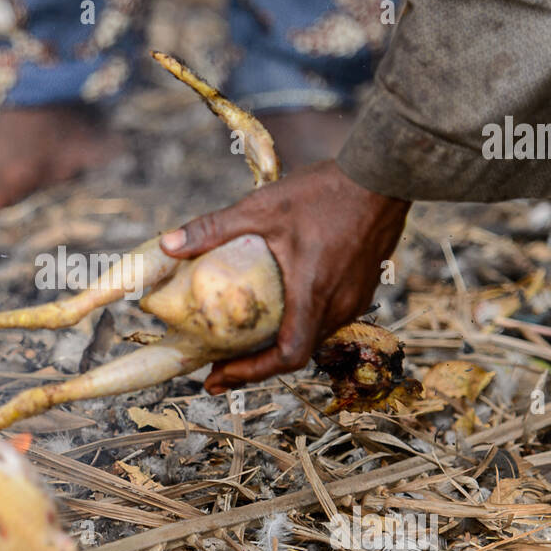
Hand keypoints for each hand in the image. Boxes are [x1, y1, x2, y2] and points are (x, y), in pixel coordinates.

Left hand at [160, 159, 409, 392]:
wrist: (383, 173)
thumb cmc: (324, 190)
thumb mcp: (261, 208)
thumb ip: (213, 228)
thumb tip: (167, 245)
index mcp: (313, 293)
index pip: (288, 356)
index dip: (252, 373)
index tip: (220, 376)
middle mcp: (338, 305)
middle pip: (296, 354)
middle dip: (255, 366)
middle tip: (219, 366)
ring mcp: (355, 299)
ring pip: (312, 338)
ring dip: (277, 347)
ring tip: (242, 345)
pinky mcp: (362, 289)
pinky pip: (325, 320)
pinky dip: (297, 326)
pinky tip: (277, 315)